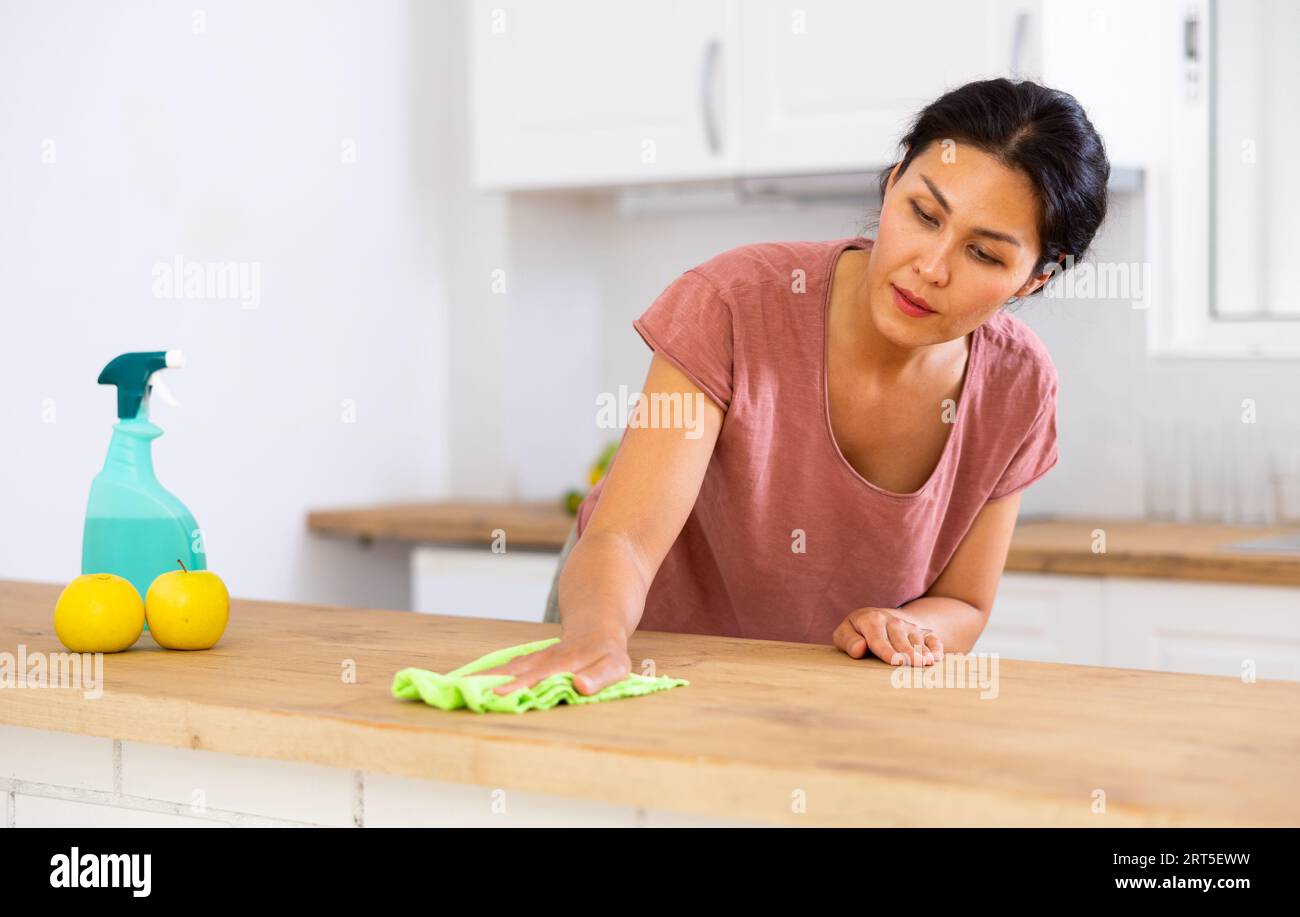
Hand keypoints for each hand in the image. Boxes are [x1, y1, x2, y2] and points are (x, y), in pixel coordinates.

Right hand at [474, 627, 631, 695]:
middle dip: (494, 685)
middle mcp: (547, 659)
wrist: (595, 623)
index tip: (498, 695)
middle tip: (467, 695)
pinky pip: (507, 666)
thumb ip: (599, 676)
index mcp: (567, 662)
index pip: (541, 677)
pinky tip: (470, 681)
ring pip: (508, 668)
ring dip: (485, 678)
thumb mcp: (615, 666)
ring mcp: (536, 658)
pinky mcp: (529, 660)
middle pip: (517, 673)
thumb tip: (580, 686)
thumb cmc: (607, 652)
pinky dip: (488, 674)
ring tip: (458, 688)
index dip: (521, 686)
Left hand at [833, 606, 942, 665]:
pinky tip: (937, 658)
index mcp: (871, 620)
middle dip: (908, 652)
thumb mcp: (844, 633)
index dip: (886, 650)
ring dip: (923, 651)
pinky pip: (933, 639)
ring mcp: (910, 627)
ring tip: (927, 663)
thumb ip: (848, 640)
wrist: (880, 618)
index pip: (878, 638)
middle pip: (901, 640)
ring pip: (917, 640)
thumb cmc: (858, 632)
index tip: (894, 660)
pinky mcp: (923, 632)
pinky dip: (937, 647)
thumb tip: (858, 648)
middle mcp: (893, 621)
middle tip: (914, 664)